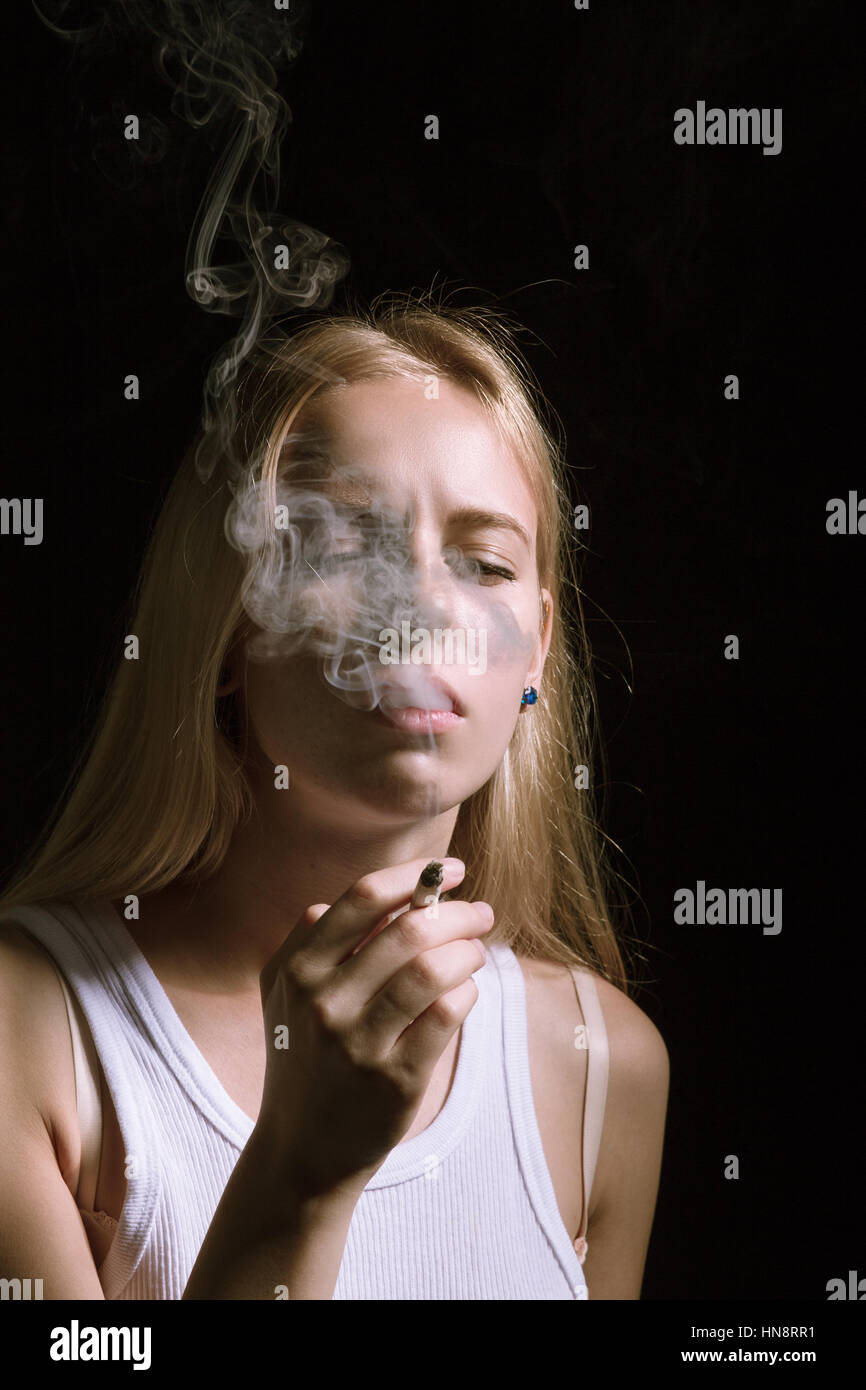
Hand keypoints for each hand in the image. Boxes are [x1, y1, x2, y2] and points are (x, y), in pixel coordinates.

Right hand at [257, 857, 492, 1198]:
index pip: (363, 897)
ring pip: (434, 969)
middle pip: (408, 929)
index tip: (449, 870)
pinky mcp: (396, 1078)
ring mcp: (360, 1042)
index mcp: (298, 969)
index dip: (414, 875)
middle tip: (480, 912)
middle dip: (458, 912)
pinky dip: (467, 991)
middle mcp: (324, 1002)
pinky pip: (449, 1014)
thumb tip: (379, 896)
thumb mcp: (286, 993)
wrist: (302, 1148)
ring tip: (476, 951)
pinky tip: (465, 991)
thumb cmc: (304, 1055)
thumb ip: (315, 937)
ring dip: (469, 950)